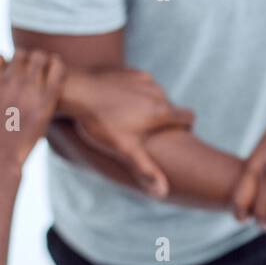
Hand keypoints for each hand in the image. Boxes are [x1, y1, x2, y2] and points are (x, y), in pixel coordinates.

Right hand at [0, 50, 65, 167]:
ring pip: (37, 59)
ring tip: (42, 68)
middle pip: (19, 56)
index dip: (3, 65)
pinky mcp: (46, 101)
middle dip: (21, 61)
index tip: (8, 74)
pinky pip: (56, 71)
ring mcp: (28, 90)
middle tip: (27, 70)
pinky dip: (56, 65)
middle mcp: (7, 81)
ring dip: (39, 61)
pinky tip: (55, 68)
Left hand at [66, 69, 194, 198]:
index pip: (189, 117)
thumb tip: (164, 193)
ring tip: (127, 117)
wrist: (76, 89)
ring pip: (155, 94)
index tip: (174, 135)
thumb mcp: (125, 150)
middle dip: (162, 119)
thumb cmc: (101, 122)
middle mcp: (157, 91)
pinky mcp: (128, 71)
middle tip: (142, 132)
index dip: (185, 127)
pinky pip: (139, 83)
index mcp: (161, 111)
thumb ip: (146, 170)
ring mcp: (142, 79)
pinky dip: (133, 92)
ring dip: (148, 104)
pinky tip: (116, 101)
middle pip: (170, 107)